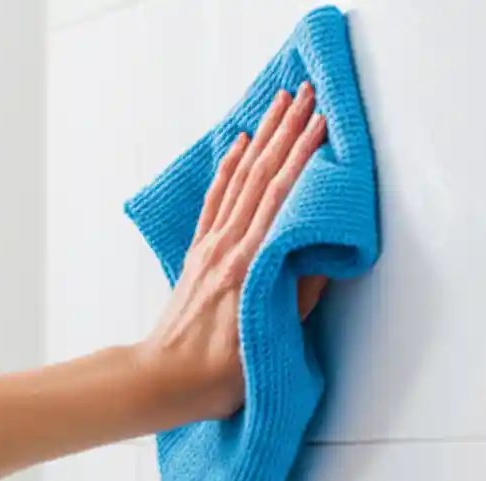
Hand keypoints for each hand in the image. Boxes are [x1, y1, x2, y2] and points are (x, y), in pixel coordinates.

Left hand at [138, 82, 329, 423]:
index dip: (303, 159)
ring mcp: (210, 245)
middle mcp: (228, 246)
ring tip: (281, 103)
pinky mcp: (200, 252)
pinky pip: (217, 197)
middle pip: (262, 176)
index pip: (282, 199)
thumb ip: (297, 295)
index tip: (322, 125)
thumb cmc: (217, 374)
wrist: (161, 379)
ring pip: (241, 178)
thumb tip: (323, 255)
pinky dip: (229, 164)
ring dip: (263, 137)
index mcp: (249, 265)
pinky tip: (240, 142)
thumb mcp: (269, 342)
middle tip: (308, 96)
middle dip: (287, 131)